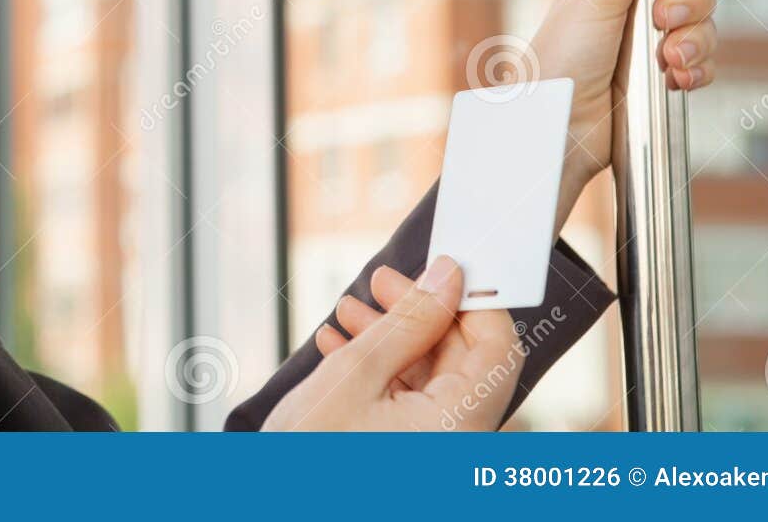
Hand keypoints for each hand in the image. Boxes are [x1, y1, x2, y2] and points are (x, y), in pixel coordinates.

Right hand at [262, 256, 521, 431]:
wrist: (268, 504)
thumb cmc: (310, 454)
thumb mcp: (355, 373)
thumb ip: (409, 320)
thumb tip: (447, 277)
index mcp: (461, 425)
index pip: (499, 347)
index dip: (473, 300)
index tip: (440, 268)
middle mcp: (460, 443)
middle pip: (463, 360)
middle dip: (420, 314)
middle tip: (380, 282)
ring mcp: (436, 451)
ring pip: (432, 379)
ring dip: (393, 338)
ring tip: (348, 313)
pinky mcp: (411, 456)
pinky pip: (412, 403)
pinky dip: (381, 371)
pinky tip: (341, 348)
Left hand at [524, 0, 717, 232]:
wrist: (559, 125)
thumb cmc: (564, 57)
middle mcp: (632, 6)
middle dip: (690, 8)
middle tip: (660, 24)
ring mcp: (648, 43)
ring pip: (706, 29)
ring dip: (695, 44)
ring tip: (668, 62)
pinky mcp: (660, 78)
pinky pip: (703, 65)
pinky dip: (696, 72)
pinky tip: (673, 81)